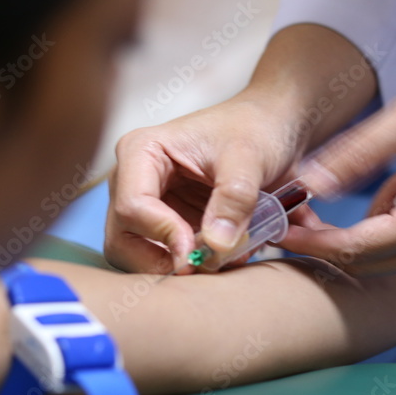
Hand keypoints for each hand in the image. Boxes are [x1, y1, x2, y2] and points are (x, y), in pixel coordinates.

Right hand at [105, 24, 378, 272]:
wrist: (273, 126)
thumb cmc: (255, 128)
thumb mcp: (250, 157)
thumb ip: (235, 198)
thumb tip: (216, 246)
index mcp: (141, 152)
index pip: (132, 207)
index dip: (165, 235)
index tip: (205, 250)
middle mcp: (133, 182)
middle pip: (122, 240)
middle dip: (162, 261)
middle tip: (205, 267)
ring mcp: (149, 207)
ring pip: (141, 257)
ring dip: (180, 267)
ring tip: (222, 260)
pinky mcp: (169, 225)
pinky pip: (168, 258)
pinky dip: (195, 265)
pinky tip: (226, 256)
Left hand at [284, 45, 395, 273]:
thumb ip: (354, 154)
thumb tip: (305, 184)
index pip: (356, 248)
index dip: (310, 242)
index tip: (276, 229)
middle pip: (365, 266)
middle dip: (323, 246)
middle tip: (289, 218)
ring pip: (382, 264)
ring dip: (351, 239)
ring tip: (338, 199)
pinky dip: (380, 233)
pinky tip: (392, 190)